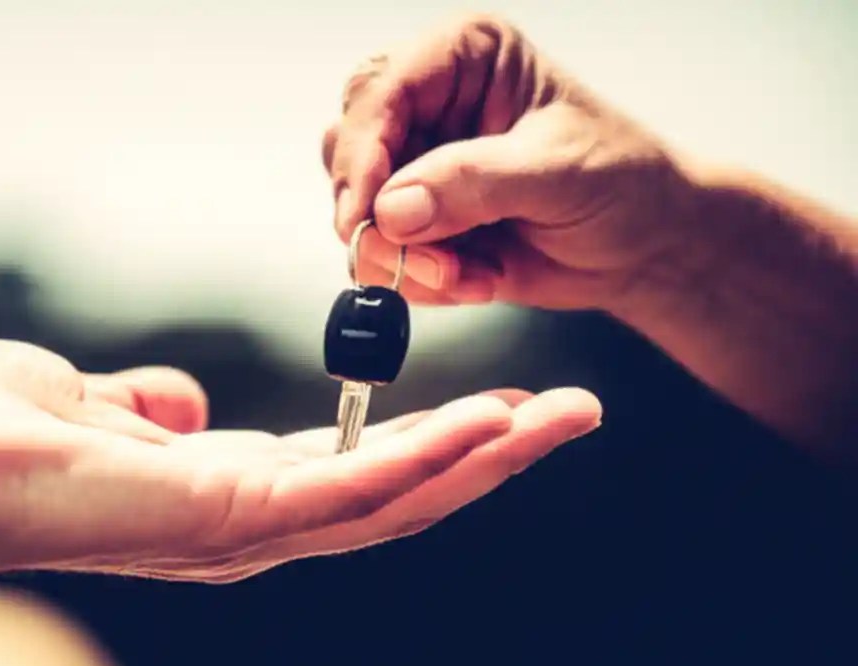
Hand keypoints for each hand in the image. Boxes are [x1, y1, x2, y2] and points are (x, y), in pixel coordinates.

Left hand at [0, 340, 600, 585]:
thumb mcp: (86, 398)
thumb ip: (145, 403)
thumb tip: (182, 398)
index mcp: (218, 491)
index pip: (348, 472)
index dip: (425, 444)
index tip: (492, 407)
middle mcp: (247, 525)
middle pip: (395, 494)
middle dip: (488, 457)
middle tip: (573, 413)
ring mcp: (245, 530)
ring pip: (396, 500)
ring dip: (486, 460)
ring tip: (565, 416)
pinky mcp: (234, 515)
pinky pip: (355, 488)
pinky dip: (431, 459)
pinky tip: (493, 424)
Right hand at [323, 15, 706, 311]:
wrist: (647, 245)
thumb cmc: (623, 182)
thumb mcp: (558, 171)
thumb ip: (474, 184)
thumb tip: (392, 209)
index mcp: (464, 57)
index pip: (380, 91)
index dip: (363, 152)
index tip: (365, 213)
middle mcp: (428, 104)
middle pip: (347, 146)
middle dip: (376, 213)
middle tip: (423, 256)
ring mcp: (416, 165)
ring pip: (353, 208)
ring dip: (404, 256)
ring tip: (469, 273)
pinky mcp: (416, 220)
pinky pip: (379, 254)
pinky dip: (419, 279)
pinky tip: (476, 279)